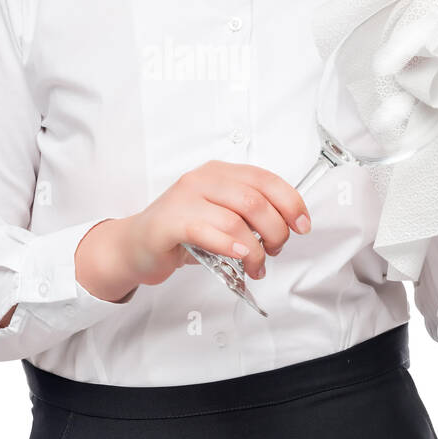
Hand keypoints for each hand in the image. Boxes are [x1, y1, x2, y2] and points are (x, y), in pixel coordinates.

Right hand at [79, 161, 311, 294]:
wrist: (135, 246)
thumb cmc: (180, 233)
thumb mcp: (220, 216)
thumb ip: (249, 215)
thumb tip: (287, 227)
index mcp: (219, 173)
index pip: (265, 179)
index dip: (290, 202)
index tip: (302, 225)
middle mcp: (203, 180)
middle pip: (255, 199)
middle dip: (275, 230)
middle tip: (274, 250)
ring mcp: (184, 198)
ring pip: (235, 217)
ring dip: (255, 248)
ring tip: (255, 265)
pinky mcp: (170, 221)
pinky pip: (207, 229)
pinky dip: (230, 244)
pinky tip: (239, 255)